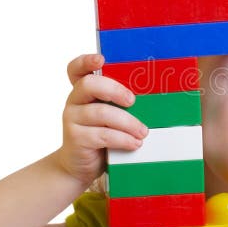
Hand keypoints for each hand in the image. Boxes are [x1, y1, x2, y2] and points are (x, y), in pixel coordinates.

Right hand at [57, 54, 148, 185]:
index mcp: (83, 90)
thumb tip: (155, 97)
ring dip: (127, 122)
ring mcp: (72, 119)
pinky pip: (102, 135)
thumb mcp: (111, 116)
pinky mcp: (75, 138)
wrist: (81, 166)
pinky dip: (123, 139)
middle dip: (115, 90)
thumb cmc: (102, 136)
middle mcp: (74, 101)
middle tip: (133, 101)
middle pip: (90, 85)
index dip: (86, 61)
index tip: (101, 60)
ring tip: (143, 132)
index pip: (77, 69)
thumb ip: (121, 104)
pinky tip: (134, 144)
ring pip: (101, 113)